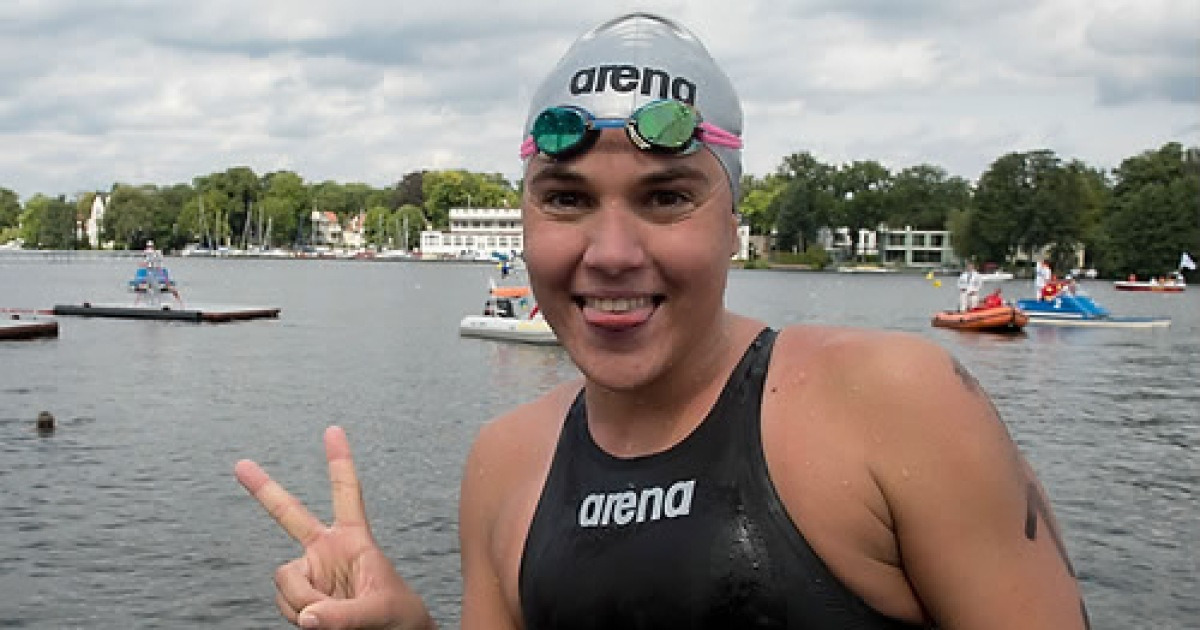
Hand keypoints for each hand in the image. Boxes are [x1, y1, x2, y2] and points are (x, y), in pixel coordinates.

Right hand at [235, 426, 434, 629]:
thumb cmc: (399, 619)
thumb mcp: (380, 612)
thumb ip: (344, 615)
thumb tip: (306, 617)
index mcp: (354, 540)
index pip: (347, 494)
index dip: (339, 462)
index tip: (333, 429)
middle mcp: (326, 551)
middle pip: (290, 515)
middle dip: (264, 490)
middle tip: (240, 464)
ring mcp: (311, 574)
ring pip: (286, 580)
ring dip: (303, 601)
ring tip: (333, 617)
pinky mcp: (300, 600)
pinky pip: (285, 604)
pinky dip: (297, 615)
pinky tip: (316, 623)